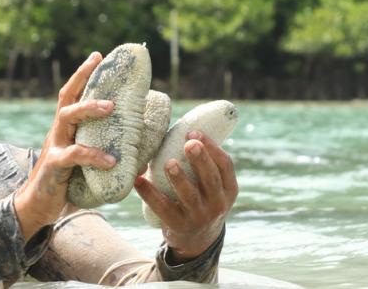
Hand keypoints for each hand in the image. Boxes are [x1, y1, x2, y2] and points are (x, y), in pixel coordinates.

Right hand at [14, 52, 115, 238]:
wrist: (39, 207)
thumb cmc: (67, 182)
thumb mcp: (87, 163)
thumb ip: (107, 154)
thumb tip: (143, 157)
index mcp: (66, 128)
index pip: (73, 93)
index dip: (83, 74)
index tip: (98, 55)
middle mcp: (58, 131)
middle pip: (67, 97)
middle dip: (83, 78)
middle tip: (101, 65)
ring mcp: (53, 146)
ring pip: (67, 117)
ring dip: (89, 108)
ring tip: (111, 106)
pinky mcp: (53, 165)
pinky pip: (73, 155)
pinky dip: (93, 155)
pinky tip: (111, 160)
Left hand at [134, 131, 237, 260]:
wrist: (197, 240)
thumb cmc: (202, 199)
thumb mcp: (213, 187)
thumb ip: (204, 164)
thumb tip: (180, 127)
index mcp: (229, 189)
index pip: (225, 165)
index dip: (212, 147)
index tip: (194, 132)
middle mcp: (217, 204)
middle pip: (210, 179)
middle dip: (200, 160)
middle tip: (189, 143)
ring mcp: (199, 217)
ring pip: (189, 196)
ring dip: (179, 178)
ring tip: (169, 163)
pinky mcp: (178, 226)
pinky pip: (163, 209)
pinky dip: (149, 194)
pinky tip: (138, 180)